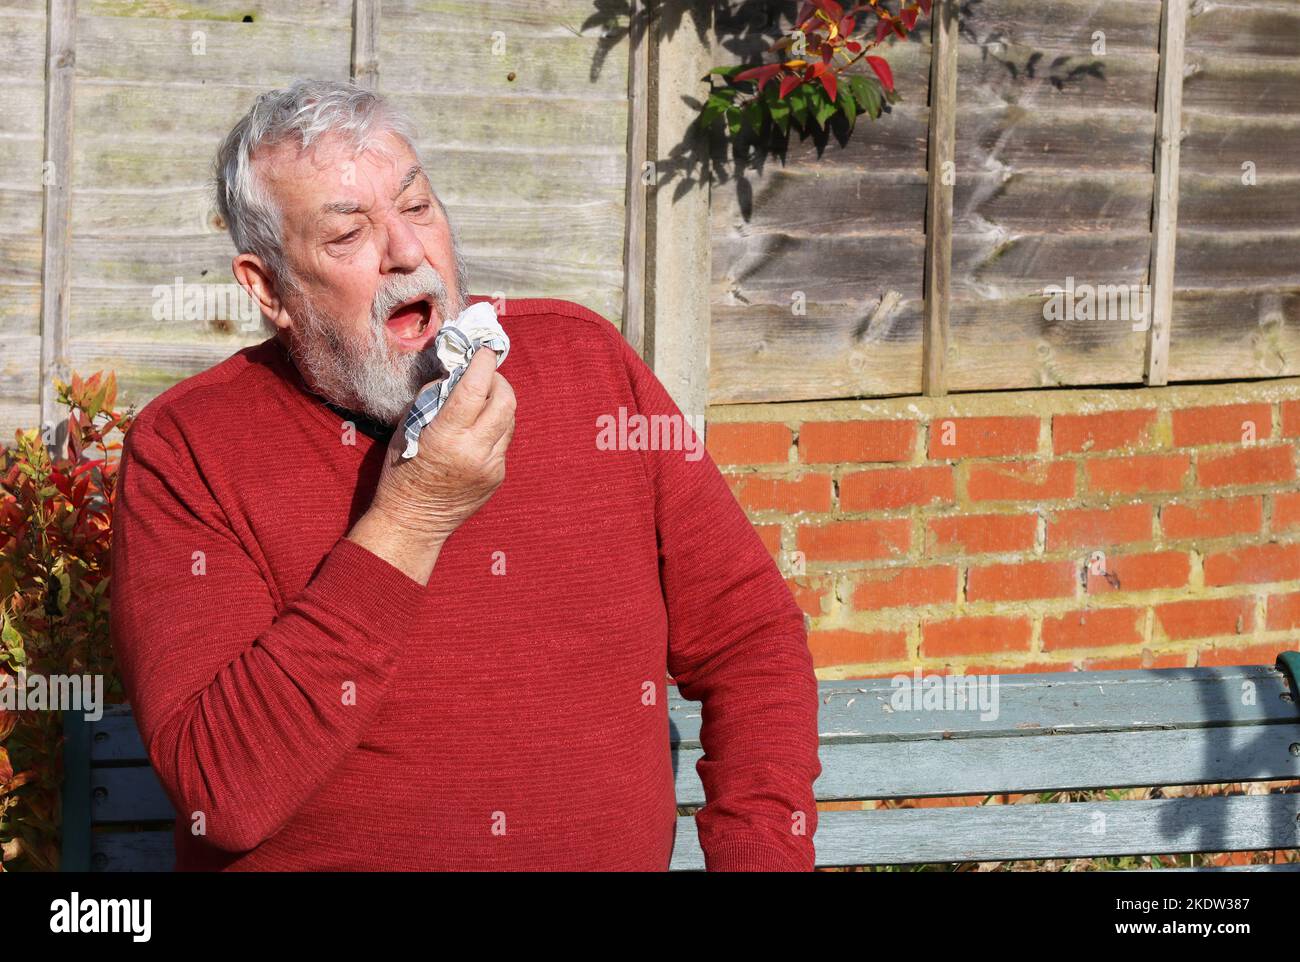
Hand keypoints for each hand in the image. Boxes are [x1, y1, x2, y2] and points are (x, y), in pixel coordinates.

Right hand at [346, 348, 514, 583]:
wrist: (412, 522)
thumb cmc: (401, 471)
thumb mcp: (408, 428)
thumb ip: (434, 398)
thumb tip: (457, 373)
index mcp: (447, 436)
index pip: (475, 388)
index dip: (483, 364)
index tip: (483, 350)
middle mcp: (475, 451)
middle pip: (505, 401)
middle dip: (498, 380)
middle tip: (485, 373)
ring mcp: (491, 466)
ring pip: (509, 420)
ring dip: (499, 402)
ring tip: (482, 396)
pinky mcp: (498, 476)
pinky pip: (503, 441)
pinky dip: (494, 426)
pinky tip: (478, 427)